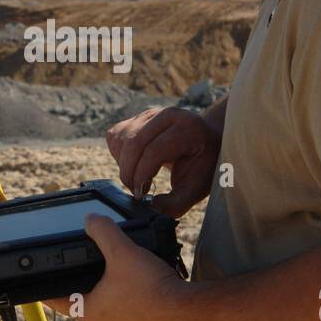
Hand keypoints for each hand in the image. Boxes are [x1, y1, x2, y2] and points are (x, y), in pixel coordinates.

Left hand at [43, 213, 188, 320]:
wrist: (188, 314)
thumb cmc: (152, 289)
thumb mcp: (122, 251)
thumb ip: (102, 232)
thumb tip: (90, 220)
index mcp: (88, 313)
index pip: (56, 300)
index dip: (47, 286)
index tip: (41, 277)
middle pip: (82, 302)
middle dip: (83, 283)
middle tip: (86, 264)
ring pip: (106, 308)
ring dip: (108, 291)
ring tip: (116, 271)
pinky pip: (127, 313)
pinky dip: (128, 299)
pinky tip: (140, 285)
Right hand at [105, 105, 220, 217]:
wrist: (205, 143)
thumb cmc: (201, 166)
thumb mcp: (196, 188)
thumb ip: (176, 203)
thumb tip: (152, 206)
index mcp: (189, 128)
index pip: (154, 151)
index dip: (142, 175)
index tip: (141, 194)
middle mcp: (169, 115)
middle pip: (134, 143)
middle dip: (129, 172)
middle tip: (135, 191)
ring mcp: (151, 114)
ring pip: (121, 139)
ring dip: (123, 164)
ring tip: (138, 178)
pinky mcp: (137, 118)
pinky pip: (115, 136)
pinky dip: (118, 155)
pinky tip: (135, 164)